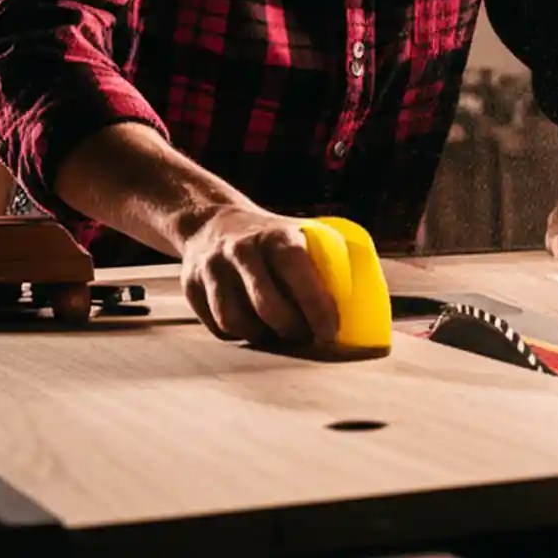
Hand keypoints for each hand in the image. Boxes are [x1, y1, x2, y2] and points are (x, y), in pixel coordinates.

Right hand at [178, 204, 338, 345]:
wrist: (211, 220)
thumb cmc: (271, 239)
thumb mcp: (300, 233)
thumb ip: (330, 258)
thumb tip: (368, 300)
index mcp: (276, 236)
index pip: (297, 272)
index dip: (316, 306)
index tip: (330, 331)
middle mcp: (241, 249)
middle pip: (266, 305)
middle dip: (292, 330)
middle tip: (305, 337)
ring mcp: (211, 267)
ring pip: (235, 320)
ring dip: (261, 336)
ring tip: (278, 334)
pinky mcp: (190, 284)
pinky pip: (216, 326)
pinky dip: (237, 335)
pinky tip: (252, 327)